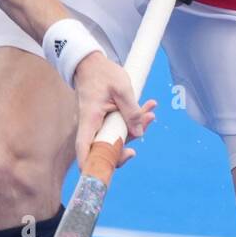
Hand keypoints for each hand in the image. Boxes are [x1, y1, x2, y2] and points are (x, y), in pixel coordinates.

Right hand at [72, 50, 156, 169]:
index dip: (91, 165)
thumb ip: (131, 111)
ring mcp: (98, 124)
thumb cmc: (102, 73)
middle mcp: (91, 126)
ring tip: (151, 112)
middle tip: (142, 135)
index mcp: (90, 119)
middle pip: (104, 149)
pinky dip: (133, 120)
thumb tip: (140, 132)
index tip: (102, 174)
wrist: (91, 62)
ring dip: (136, 129)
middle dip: (126, 147)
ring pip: (116, 137)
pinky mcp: (105, 120)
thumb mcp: (122, 88)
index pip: (84, 149)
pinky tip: (148, 109)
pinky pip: (119, 126)